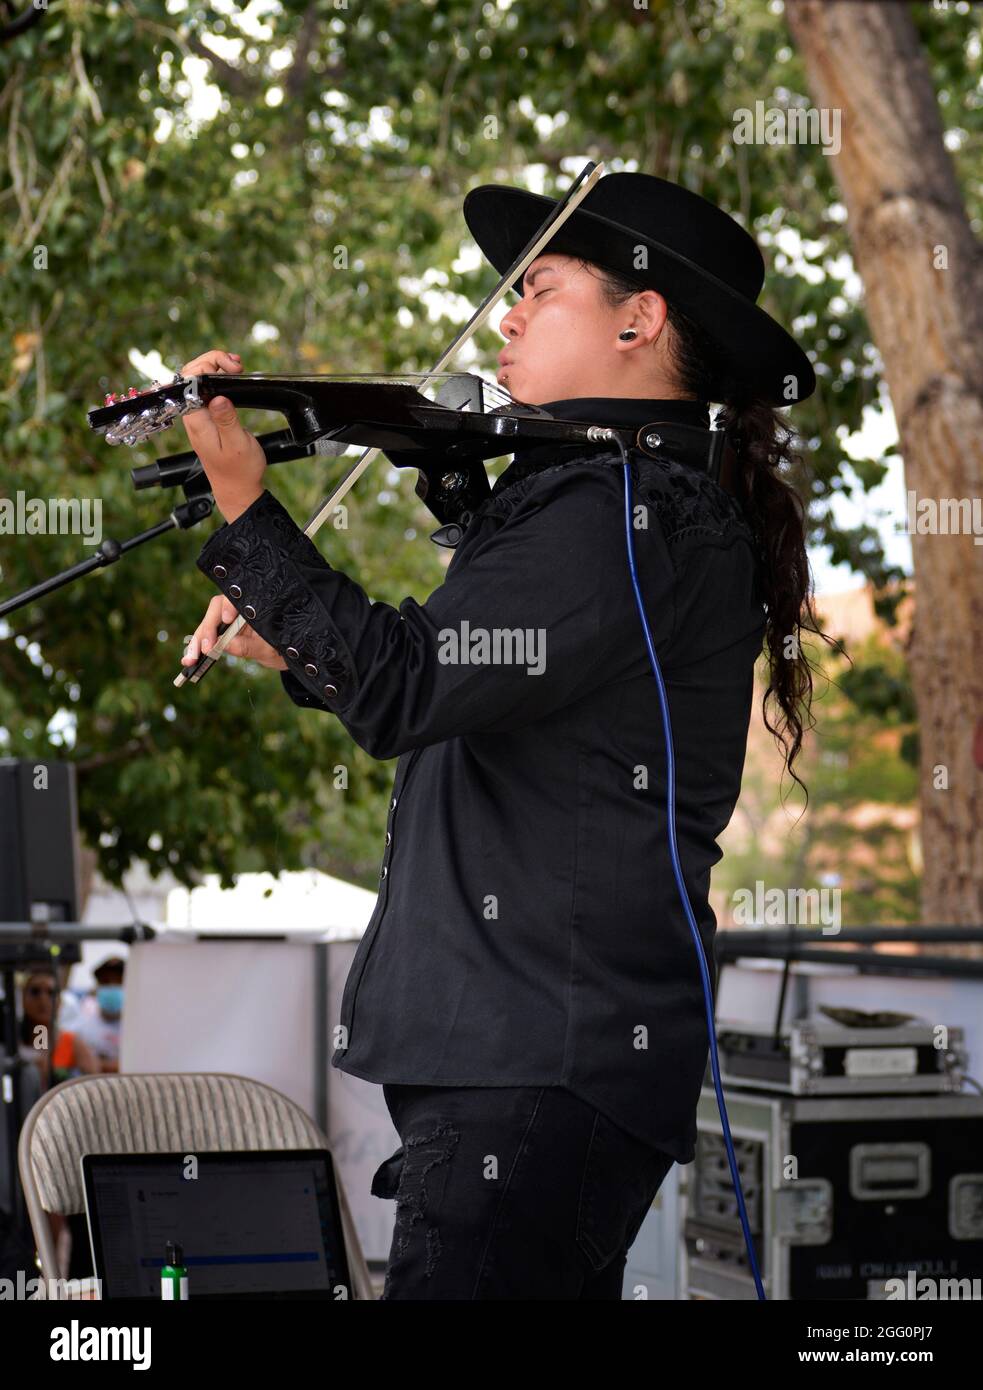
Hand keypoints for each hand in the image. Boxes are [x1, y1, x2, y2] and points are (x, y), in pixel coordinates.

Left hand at [178, 348, 265, 521]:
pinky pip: (207, 391)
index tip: (232, 370)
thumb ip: (227, 420)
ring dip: (215, 368)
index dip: (209, 366)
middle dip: (212, 362)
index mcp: (197, 421)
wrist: (237, 489)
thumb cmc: (240, 471)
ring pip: (199, 381)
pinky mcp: (208, 417)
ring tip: (236, 367)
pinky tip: (232, 377)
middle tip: (237, 366)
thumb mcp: (238, 444)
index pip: (190, 380)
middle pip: (191, 376)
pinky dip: (219, 379)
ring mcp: (199, 416)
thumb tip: (218, 397)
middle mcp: (194, 416)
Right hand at [182, 594, 287, 670]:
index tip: (228, 620)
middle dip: (207, 630)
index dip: (228, 607)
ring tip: (189, 659)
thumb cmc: (282, 648)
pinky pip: (207, 636)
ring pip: (208, 624)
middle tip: (204, 649)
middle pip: (216, 611)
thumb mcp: (269, 650)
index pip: (236, 599)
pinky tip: (189, 659)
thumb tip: (225, 645)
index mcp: (254, 606)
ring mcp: (228, 619)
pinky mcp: (222, 631)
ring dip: (197, 641)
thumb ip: (249, 646)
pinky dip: (197, 647)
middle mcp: (238, 609)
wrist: (286, 656)